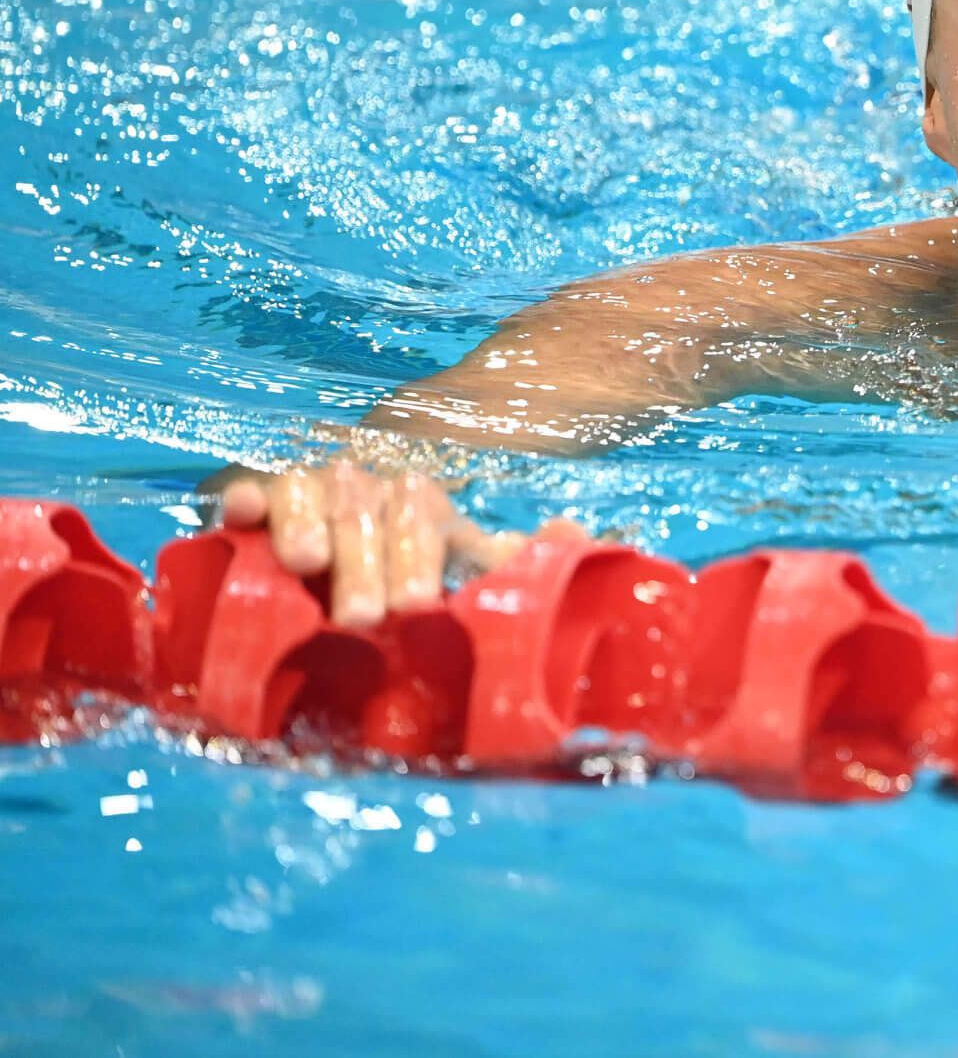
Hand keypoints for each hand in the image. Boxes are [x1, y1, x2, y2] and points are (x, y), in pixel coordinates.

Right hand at [205, 460, 544, 629]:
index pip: (420, 520)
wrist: (353, 531)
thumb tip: (568, 532)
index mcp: (417, 507)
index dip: (418, 559)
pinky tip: (241, 512)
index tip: (416, 605)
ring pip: (310, 494)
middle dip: (366, 563)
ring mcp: (310, 492)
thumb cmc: (411, 568)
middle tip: (364, 616)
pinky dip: (246, 497)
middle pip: (365, 513)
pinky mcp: (258, 500)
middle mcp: (365, 490)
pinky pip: (252, 489)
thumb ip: (504, 561)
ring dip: (308, 524)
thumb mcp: (460, 564)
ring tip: (307, 563)